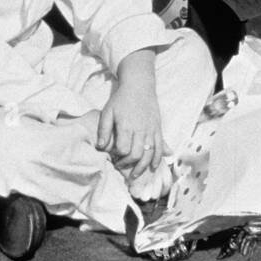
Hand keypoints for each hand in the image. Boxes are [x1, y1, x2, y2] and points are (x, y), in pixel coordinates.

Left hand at [96, 58, 164, 179]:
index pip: (124, 149)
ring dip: (142, 167)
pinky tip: (153, 166)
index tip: (113, 157)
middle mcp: (140, 129)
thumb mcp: (108, 111)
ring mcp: (151, 130)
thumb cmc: (121, 99)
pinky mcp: (158, 128)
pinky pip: (159, 146)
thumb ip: (103, 129)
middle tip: (120, 166)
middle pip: (137, 154)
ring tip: (135, 175)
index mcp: (126, 125)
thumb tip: (101, 147)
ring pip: (149, 153)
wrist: (139, 85)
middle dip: (128, 164)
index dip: (118, 157)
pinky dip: (157, 158)